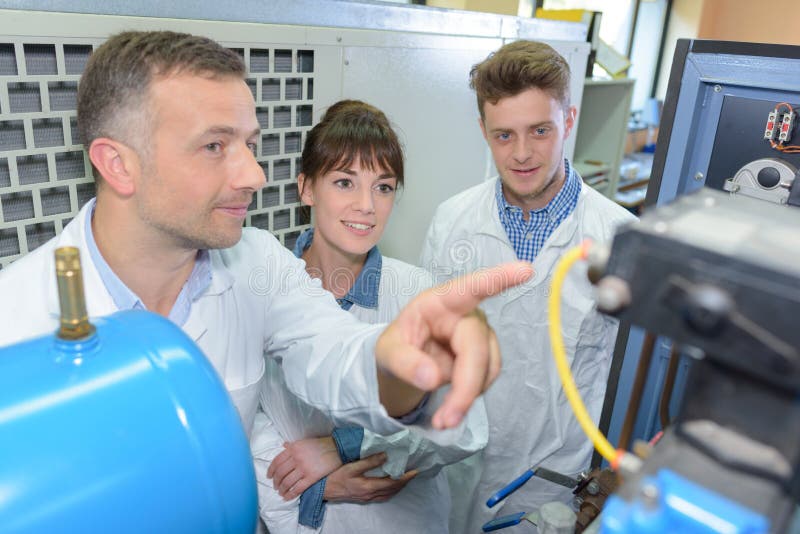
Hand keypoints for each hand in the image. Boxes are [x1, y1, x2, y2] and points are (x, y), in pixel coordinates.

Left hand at [267, 437, 342, 499]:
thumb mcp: (304, 442)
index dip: (271, 471)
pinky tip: (287, 497)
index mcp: (293, 449)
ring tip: (281, 493)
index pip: (276, 461)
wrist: (337, 448)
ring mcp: (303, 468)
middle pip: (280, 473)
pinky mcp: (312, 477)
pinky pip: (298, 488)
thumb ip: (292, 445)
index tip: (269, 477)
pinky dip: (290, 494)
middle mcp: (296, 458)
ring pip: (287, 482)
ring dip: (282, 489)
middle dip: (276, 482)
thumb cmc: (320, 444)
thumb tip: (284, 445)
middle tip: (275, 487)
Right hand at [323, 452, 417, 502]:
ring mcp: (367, 498)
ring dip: (398, 487)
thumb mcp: (352, 466)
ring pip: (388, 494)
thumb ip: (369, 461)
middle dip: (405, 482)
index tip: (415, 471)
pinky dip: (390, 491)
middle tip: (414, 473)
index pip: (393, 482)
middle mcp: (370, 495)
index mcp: (369, 486)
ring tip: (405, 479)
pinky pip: (382, 497)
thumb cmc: (336, 477)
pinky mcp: (363, 498)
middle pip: (393, 489)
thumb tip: (385, 455)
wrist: (323, 491)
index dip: (405, 477)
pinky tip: (390, 486)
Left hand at [376, 261, 532, 428]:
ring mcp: (481, 334)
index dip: (499, 279)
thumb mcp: (387, 353)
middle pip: (477, 347)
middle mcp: (466, 314)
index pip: (471, 288)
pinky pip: (487, 378)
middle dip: (465, 386)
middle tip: (446, 420)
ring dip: (467, 396)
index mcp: (440, 302)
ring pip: (487, 367)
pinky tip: (454, 400)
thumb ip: (405, 363)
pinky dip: (471, 395)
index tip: (525, 270)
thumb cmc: (398, 346)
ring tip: (443, 415)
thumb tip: (433, 377)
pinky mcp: (487, 353)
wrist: (405, 362)